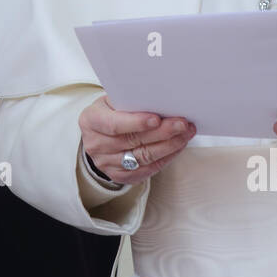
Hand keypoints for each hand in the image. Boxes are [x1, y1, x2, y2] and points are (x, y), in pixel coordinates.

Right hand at [79, 95, 196, 185]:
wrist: (100, 133)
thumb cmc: (111, 111)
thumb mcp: (113, 100)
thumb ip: (130, 101)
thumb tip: (161, 100)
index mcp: (91, 120)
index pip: (114, 124)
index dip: (136, 123)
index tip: (157, 119)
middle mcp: (95, 144)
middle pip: (133, 141)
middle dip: (162, 132)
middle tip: (182, 124)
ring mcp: (106, 163)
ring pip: (143, 157)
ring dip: (169, 146)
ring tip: (185, 134)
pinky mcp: (119, 176)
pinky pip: (147, 170)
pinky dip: (165, 158)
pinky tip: (177, 147)